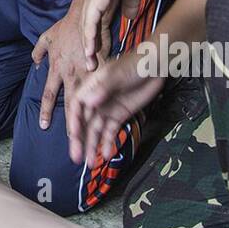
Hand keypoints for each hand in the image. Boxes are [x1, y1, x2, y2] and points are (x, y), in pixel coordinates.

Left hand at [30, 10, 97, 137]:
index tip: (44, 126)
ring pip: (89, 102)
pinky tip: (115, 117)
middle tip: (71, 143)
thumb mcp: (48, 36)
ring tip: (94, 138)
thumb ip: (40, 50)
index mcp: (57, 69)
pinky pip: (106, 88)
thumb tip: (35, 61)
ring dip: (91, 120)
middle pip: (70, 104)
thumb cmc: (68, 25)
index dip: (46, 110)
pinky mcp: (104, 69)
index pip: (48, 94)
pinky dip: (109, 101)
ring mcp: (88, 73)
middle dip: (71, 125)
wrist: (87, 14)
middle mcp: (71, 74)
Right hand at [69, 48, 166, 165]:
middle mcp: (96, 100)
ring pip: (96, 131)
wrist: (155, 67)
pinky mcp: (119, 116)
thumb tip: (89, 102)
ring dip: (92, 146)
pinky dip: (108, 143)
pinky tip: (106, 154)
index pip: (77, 106)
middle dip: (79, 140)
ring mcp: (107, 109)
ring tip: (90, 163)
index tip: (74, 135)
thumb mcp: (117, 74)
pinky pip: (110, 132)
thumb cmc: (134, 64)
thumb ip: (103, 87)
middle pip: (84, 122)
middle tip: (77, 157)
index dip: (73, 121)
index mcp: (90, 87)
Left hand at [80, 0, 142, 68]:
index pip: (96, 22)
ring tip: (90, 63)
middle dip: (89, 47)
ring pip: (86, 28)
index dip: (97, 39)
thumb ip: (129, 4)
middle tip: (91, 65)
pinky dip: (89, 38)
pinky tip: (90, 51)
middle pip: (87, 27)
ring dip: (88, 47)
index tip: (100, 54)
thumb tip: (128, 17)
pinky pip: (90, 22)